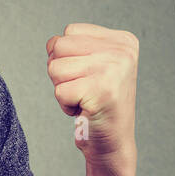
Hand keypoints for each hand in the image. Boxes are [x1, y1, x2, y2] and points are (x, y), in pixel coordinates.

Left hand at [45, 23, 137, 175]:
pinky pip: (59, 91)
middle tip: (84, 90)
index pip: (70, 31)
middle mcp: (122, 52)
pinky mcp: (101, 91)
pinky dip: (65, 105)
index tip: (89, 77)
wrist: (112, 144)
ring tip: (85, 99)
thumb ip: (70, 47)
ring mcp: (113, 70)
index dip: (68, 57)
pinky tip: (85, 110)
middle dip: (62, 73)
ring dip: (63, 89)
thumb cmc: (96, 104)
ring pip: (55, 68)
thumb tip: (51, 43)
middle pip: (59, 46)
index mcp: (123, 41)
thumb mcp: (88, 66)